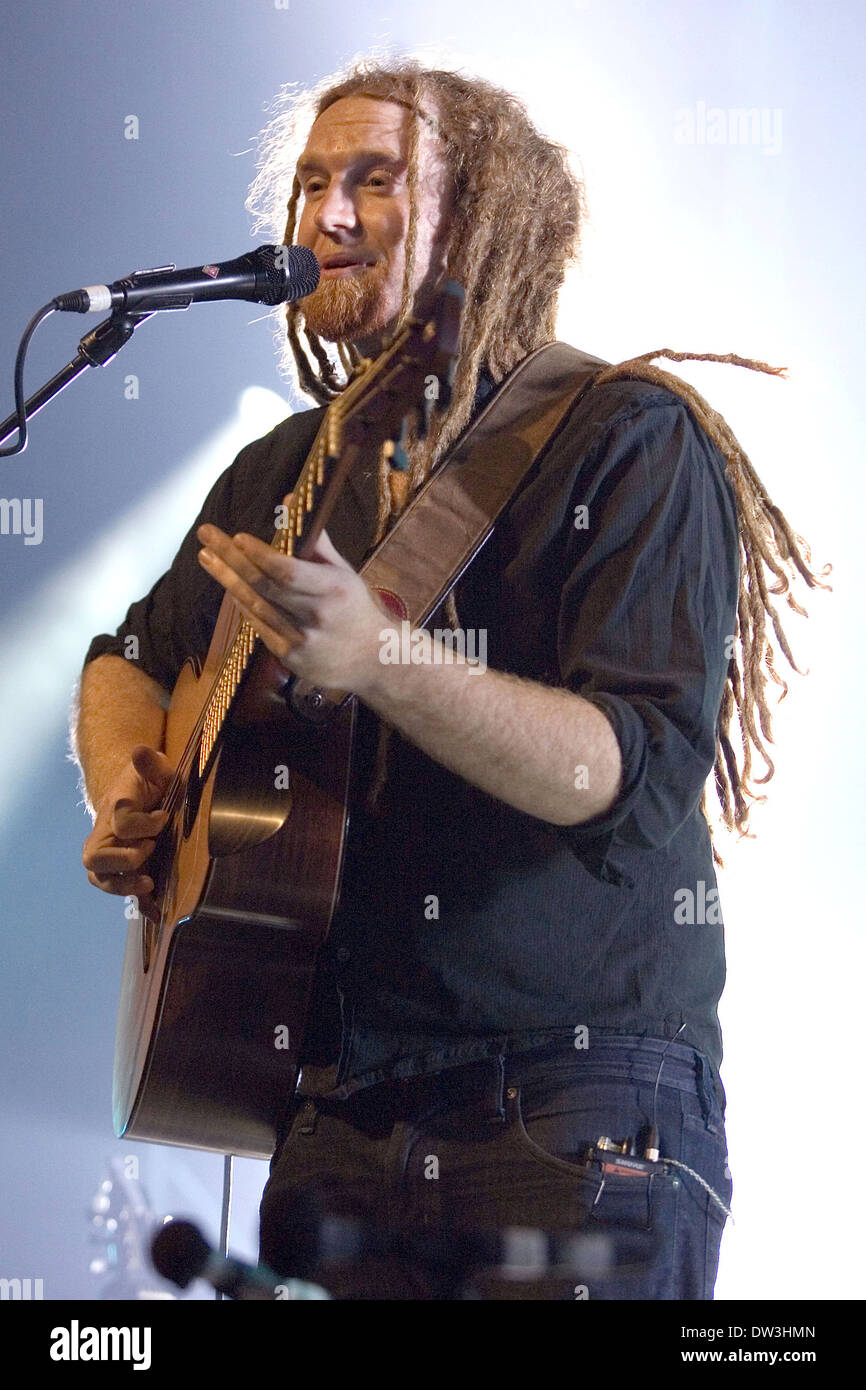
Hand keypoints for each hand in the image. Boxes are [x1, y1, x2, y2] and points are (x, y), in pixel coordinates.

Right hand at [82, 745, 173, 919]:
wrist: (140, 794)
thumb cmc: (149, 782)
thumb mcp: (155, 768)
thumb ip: (151, 762)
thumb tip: (140, 751)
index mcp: (116, 808)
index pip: (121, 821)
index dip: (143, 824)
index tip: (164, 817)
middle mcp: (105, 834)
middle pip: (94, 857)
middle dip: (123, 859)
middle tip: (149, 851)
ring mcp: (110, 854)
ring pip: (100, 878)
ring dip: (123, 885)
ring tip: (149, 884)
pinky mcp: (123, 869)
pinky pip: (121, 890)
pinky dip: (138, 904)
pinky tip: (155, 913)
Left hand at [196, 502, 387, 692]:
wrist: (376, 660)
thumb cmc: (355, 608)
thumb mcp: (344, 573)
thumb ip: (316, 541)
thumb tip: (290, 501)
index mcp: (334, 589)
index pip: (289, 571)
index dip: (260, 554)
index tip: (237, 536)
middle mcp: (317, 615)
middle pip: (264, 586)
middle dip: (230, 559)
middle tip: (206, 536)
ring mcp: (302, 640)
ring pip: (256, 607)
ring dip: (227, 581)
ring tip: (207, 557)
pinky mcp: (292, 657)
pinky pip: (259, 627)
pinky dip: (243, 606)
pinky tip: (230, 589)